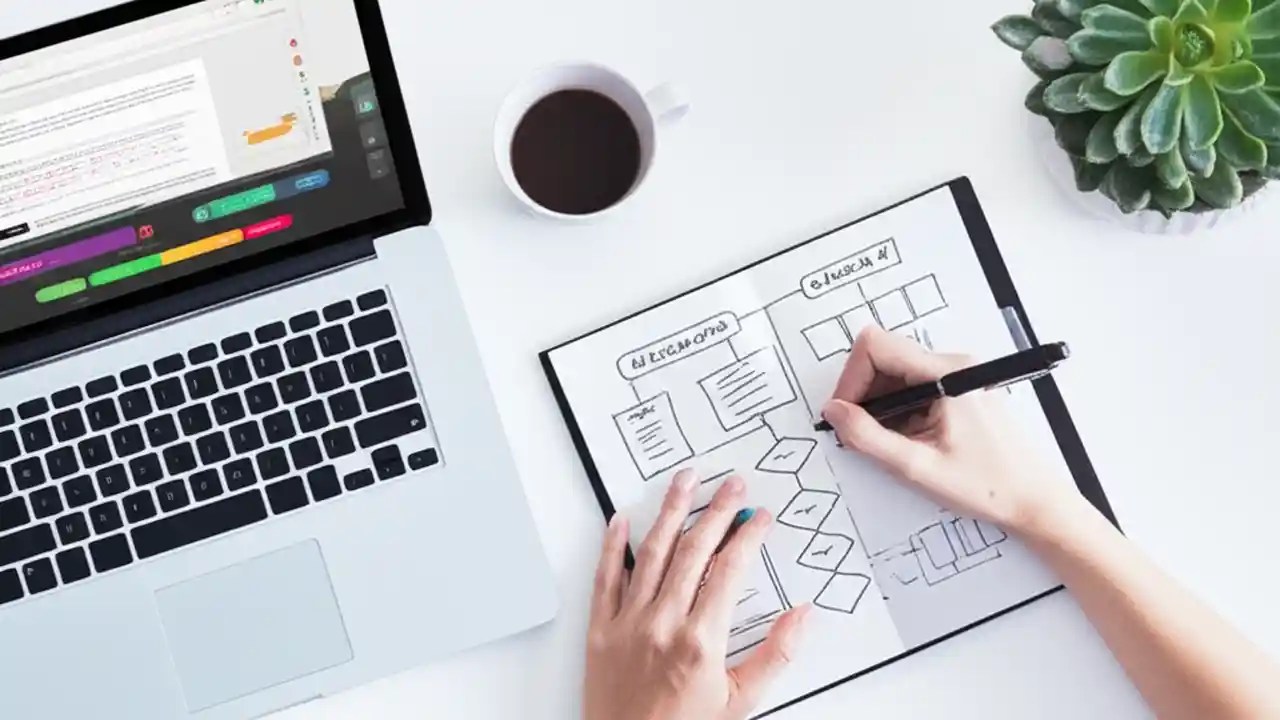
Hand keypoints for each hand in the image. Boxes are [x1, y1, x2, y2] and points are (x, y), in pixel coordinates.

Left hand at [584, 471, 809, 719]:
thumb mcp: (741, 702)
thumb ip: (775, 655)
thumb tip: (802, 618)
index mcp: (700, 641)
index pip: (730, 570)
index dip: (748, 536)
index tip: (760, 519)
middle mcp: (662, 624)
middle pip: (693, 551)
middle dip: (717, 511)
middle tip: (732, 485)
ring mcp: (628, 624)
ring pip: (652, 553)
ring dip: (670, 511)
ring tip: (685, 481)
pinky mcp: (601, 631)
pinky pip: (605, 579)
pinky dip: (612, 547)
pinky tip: (621, 521)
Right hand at [821, 326, 1085, 536]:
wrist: (1034, 501)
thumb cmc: (988, 486)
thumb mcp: (917, 467)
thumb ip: (868, 437)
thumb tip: (834, 412)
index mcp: (947, 374)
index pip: (876, 346)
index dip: (851, 379)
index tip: (845, 415)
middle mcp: (953, 365)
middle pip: (883, 356)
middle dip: (862, 394)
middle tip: (860, 434)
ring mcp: (957, 376)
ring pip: (895, 373)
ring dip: (878, 405)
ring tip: (887, 443)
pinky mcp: (957, 390)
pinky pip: (912, 387)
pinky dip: (897, 411)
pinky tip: (905, 440)